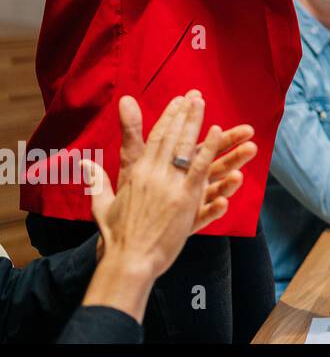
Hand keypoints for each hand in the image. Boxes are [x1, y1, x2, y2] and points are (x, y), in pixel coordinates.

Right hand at [81, 93, 229, 319]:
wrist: (127, 260)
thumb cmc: (115, 236)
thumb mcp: (102, 204)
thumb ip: (97, 180)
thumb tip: (82, 164)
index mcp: (137, 174)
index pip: (154, 139)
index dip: (168, 118)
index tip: (178, 101)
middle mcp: (153, 175)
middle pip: (172, 138)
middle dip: (184, 114)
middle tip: (196, 95)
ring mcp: (170, 187)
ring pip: (186, 148)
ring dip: (197, 124)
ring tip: (206, 106)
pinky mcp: (185, 201)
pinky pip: (200, 170)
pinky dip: (209, 150)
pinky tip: (219, 133)